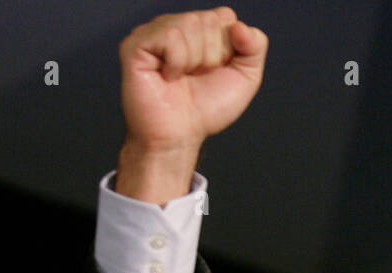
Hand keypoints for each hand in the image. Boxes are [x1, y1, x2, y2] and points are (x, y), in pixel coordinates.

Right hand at [115, 7, 267, 202]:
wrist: (181, 136)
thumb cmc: (207, 109)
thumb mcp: (246, 78)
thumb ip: (255, 46)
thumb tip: (238, 25)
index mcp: (200, 29)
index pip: (225, 17)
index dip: (228, 49)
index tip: (215, 71)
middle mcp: (177, 25)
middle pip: (210, 20)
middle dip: (212, 56)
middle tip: (196, 77)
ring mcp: (155, 32)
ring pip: (190, 23)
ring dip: (194, 60)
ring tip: (182, 78)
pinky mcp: (137, 43)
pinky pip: (170, 36)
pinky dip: (177, 62)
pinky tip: (167, 76)